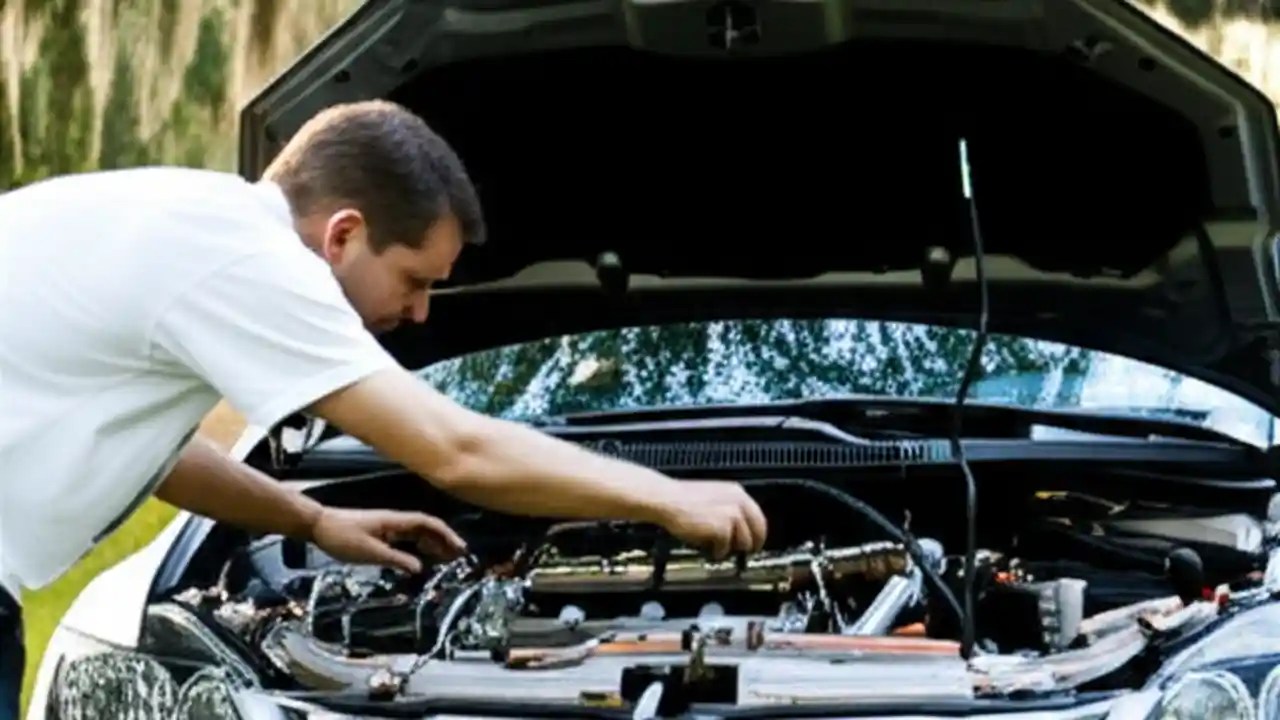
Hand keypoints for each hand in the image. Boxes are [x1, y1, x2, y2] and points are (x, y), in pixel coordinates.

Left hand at [308, 507, 467, 573]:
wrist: (318, 525)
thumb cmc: (341, 536)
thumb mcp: (369, 552)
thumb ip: (395, 559)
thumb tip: (419, 568)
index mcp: (394, 521)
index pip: (427, 523)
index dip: (446, 534)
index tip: (459, 547)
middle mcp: (395, 522)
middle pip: (426, 528)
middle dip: (445, 540)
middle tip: (459, 556)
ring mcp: (388, 527)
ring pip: (417, 534)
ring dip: (433, 544)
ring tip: (446, 558)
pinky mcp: (380, 534)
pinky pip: (405, 540)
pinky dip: (418, 547)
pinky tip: (421, 557)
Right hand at [655, 480, 766, 558]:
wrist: (667, 499)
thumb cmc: (683, 499)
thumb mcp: (714, 497)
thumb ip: (729, 509)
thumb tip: (738, 529)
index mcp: (737, 493)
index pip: (759, 517)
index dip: (758, 533)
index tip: (755, 542)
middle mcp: (738, 502)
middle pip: (758, 531)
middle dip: (751, 544)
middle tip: (744, 553)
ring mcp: (732, 516)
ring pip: (743, 542)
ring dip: (731, 548)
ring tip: (719, 549)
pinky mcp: (722, 529)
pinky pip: (726, 548)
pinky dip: (718, 552)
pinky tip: (710, 549)